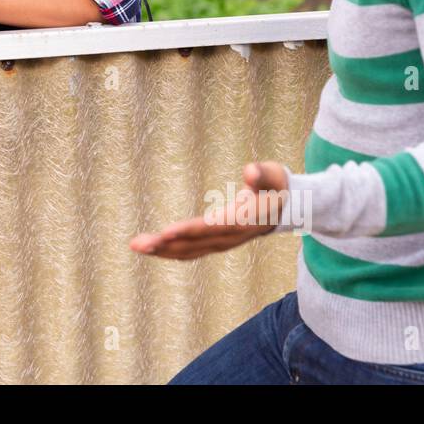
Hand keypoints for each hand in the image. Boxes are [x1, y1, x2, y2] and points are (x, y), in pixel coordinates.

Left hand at [129, 162, 289, 259]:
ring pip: (190, 251)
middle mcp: (230, 236)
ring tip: (137, 246)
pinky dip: (172, 251)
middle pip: (195, 243)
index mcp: (242, 220)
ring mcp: (223, 243)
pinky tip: (153, 250)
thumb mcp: (273, 176)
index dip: (189, 231)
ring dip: (163, 250)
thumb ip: (261, 174)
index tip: (165, 232)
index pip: (212, 227)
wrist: (286, 209)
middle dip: (165, 244)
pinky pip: (192, 251)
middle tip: (138, 244)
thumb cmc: (276, 187)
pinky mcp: (217, 243)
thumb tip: (249, 172)